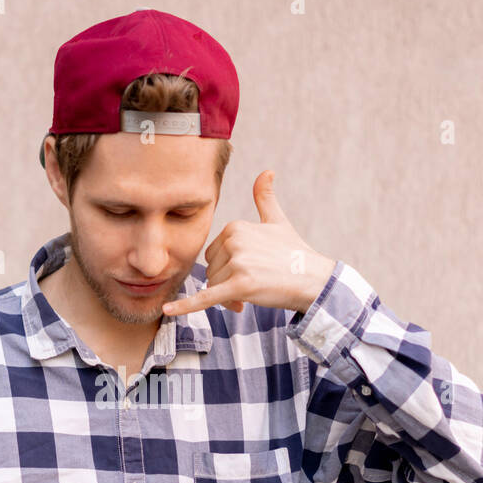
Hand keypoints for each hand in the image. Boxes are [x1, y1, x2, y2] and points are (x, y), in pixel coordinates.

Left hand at [163, 169, 336, 315]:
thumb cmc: (294, 253)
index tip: (250, 272)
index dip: (228, 268)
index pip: (214, 254)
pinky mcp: (240, 286)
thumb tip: (267, 171)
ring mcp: (237, 263)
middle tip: (253, 286)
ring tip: (254, 293)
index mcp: (235, 226)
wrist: (314, 280)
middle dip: (227, 283)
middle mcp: (234, 241)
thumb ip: (265, 197)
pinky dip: (186, 306)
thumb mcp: (277, 221)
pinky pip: (206, 298)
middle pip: (211, 270)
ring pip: (213, 287)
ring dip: (228, 297)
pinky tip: (167, 311)